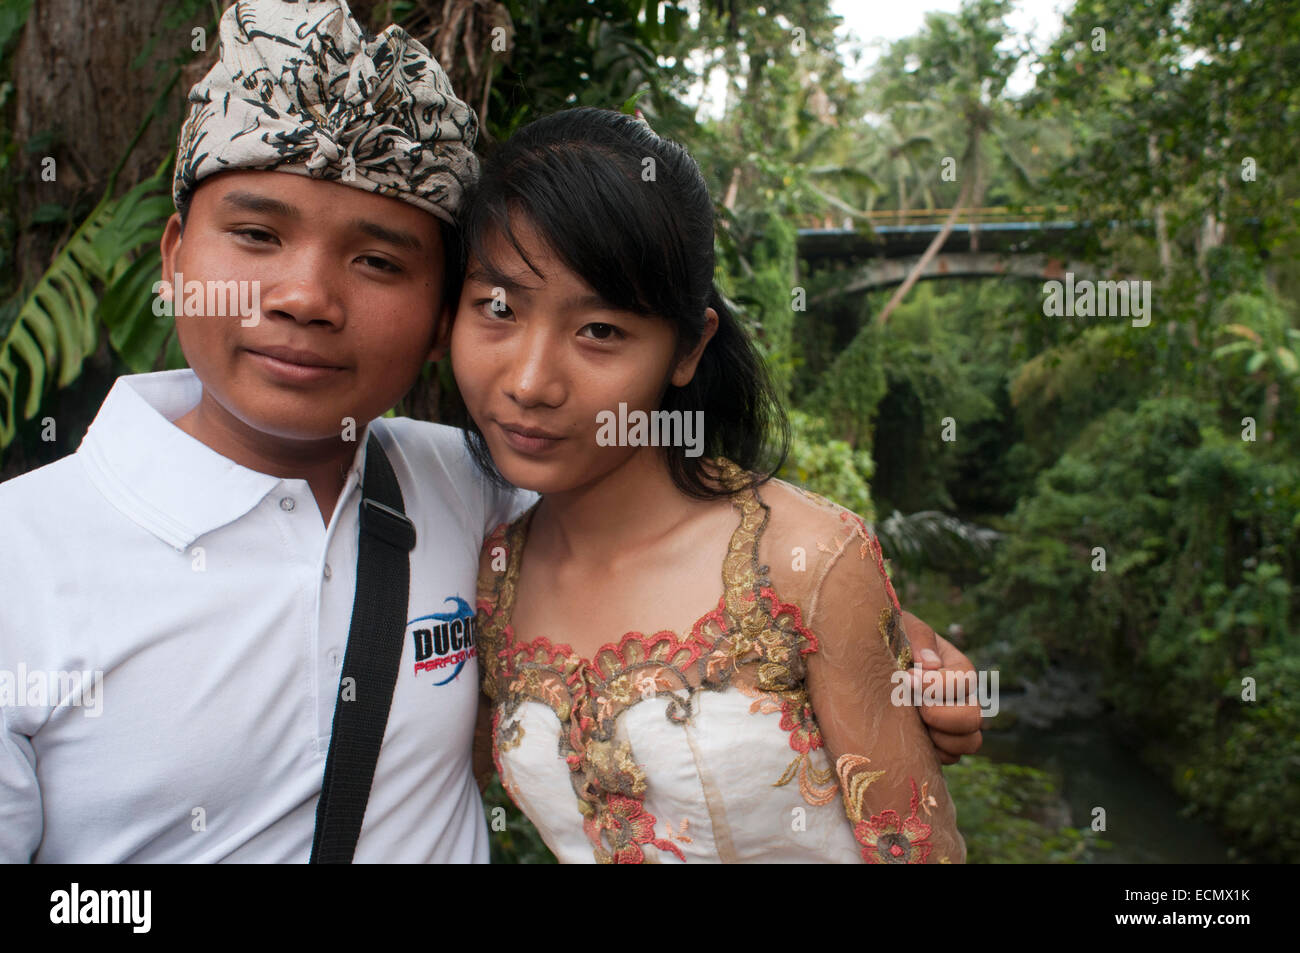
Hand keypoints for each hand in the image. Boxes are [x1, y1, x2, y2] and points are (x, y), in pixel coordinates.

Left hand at [901, 611, 982, 764]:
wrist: (871, 663)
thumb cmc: (890, 641)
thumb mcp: (903, 628)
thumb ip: (919, 639)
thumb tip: (931, 664)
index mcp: (957, 668)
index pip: (964, 682)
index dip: (936, 686)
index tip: (907, 679)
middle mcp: (963, 698)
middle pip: (973, 718)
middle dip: (941, 716)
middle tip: (914, 706)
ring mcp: (954, 724)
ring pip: (970, 743)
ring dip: (940, 738)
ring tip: (914, 723)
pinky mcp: (940, 744)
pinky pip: (950, 758)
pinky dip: (934, 754)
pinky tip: (912, 736)